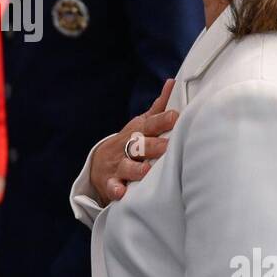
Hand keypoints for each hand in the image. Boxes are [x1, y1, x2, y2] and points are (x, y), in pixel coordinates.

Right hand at [89, 78, 177, 204]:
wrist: (100, 162)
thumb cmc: (130, 141)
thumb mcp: (141, 123)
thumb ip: (158, 107)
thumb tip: (172, 83)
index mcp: (138, 132)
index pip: (150, 124)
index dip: (163, 121)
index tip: (175, 116)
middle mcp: (128, 147)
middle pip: (140, 145)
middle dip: (153, 146)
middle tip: (167, 146)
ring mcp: (118, 165)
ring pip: (128, 166)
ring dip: (137, 169)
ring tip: (147, 170)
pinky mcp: (111, 182)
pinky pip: (112, 187)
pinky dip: (116, 190)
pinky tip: (122, 192)